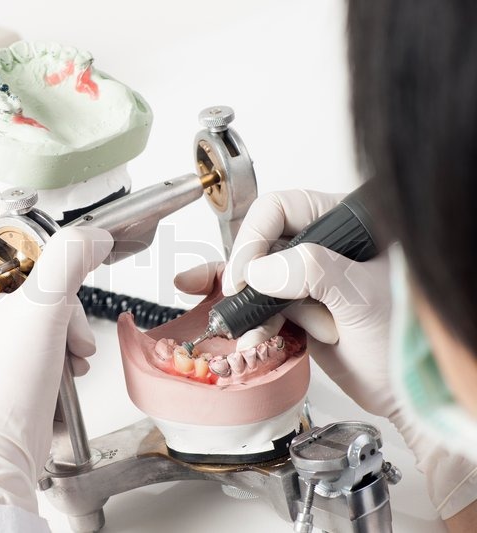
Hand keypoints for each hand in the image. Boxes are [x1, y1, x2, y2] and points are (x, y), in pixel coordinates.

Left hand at [0, 126, 112, 514]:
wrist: (1, 448)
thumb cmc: (1, 387)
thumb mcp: (39, 313)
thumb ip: (68, 262)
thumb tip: (93, 234)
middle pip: (30, 242)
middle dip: (63, 269)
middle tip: (70, 289)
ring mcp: (2, 311)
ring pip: (51, 282)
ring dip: (69, 311)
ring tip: (67, 343)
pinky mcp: (19, 335)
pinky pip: (55, 314)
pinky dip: (69, 332)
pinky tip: (70, 355)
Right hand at [222, 189, 393, 415]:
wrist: (409, 392)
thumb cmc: (407, 339)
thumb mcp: (361, 295)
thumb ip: (312, 271)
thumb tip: (260, 270)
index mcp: (349, 223)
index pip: (282, 209)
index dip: (256, 236)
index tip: (246, 272)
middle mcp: (326, 245)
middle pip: (264, 242)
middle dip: (251, 274)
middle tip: (242, 296)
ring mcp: (311, 277)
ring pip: (258, 278)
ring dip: (256, 305)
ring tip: (268, 326)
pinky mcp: (300, 307)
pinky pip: (263, 306)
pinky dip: (258, 322)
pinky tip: (259, 336)